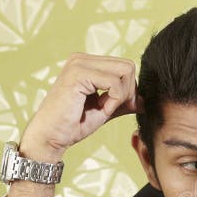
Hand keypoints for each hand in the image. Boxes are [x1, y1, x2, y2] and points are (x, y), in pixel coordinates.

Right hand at [7, 53, 140, 196]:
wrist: (51, 137)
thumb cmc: (74, 125)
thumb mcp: (106, 110)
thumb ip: (123, 101)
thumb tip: (145, 100)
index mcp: (87, 63)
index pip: (126, 67)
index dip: (129, 89)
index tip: (114, 107)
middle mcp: (82, 59)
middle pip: (129, 66)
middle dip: (128, 92)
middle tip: (112, 109)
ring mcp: (79, 64)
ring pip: (126, 71)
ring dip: (122, 96)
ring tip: (104, 109)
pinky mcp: (78, 74)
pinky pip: (115, 82)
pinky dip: (114, 100)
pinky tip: (101, 110)